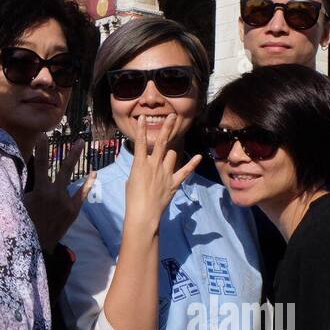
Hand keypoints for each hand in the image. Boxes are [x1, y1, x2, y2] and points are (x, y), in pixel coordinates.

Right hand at [23, 135, 95, 253]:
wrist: (37, 246)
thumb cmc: (24, 223)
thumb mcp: (19, 203)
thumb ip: (22, 186)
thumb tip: (20, 169)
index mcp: (40, 190)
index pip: (40, 164)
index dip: (41, 149)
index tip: (44, 135)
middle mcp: (55, 193)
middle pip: (63, 168)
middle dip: (70, 153)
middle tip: (79, 140)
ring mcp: (66, 202)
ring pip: (71, 178)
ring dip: (75, 161)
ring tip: (81, 146)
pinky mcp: (72, 210)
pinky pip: (81, 194)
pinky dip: (87, 184)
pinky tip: (93, 174)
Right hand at [123, 115, 202, 230]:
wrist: (143, 214)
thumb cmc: (132, 199)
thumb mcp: (130, 183)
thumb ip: (136, 174)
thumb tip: (139, 173)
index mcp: (140, 164)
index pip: (140, 142)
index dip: (141, 129)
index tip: (143, 117)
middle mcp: (154, 165)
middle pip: (162, 142)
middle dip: (166, 128)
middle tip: (172, 116)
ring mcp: (165, 173)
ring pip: (172, 154)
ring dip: (170, 152)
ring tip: (167, 153)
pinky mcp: (174, 182)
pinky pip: (185, 171)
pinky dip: (192, 164)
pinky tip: (199, 157)